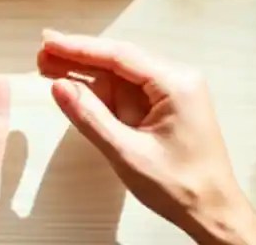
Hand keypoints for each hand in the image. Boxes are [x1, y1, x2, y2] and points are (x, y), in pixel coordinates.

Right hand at [38, 31, 255, 244]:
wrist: (212, 212)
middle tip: (43, 51)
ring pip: (120, 74)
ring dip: (86, 72)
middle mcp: (177, 80)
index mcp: (177, 85)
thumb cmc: (182, 187)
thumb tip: (60, 87)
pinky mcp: (164, 106)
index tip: (50, 43)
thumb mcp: (128, 154)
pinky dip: (100, 90)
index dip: (80, 48)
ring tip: (49, 66)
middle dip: (79, 57)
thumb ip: (91, 118)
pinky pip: (127, 90)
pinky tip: (76, 86)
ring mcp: (172, 92)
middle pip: (118, 59)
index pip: (120, 55)